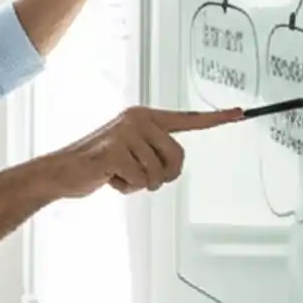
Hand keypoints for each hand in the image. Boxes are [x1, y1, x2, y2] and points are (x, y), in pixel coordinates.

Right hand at [44, 105, 243, 198]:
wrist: (62, 171)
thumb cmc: (99, 165)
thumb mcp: (130, 152)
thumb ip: (152, 150)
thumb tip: (174, 163)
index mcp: (144, 117)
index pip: (187, 119)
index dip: (216, 119)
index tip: (241, 113)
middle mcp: (137, 119)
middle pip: (178, 157)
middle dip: (163, 175)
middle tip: (138, 175)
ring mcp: (125, 133)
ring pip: (159, 173)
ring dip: (141, 184)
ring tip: (118, 175)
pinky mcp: (115, 151)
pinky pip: (141, 181)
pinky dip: (126, 188)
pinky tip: (109, 179)